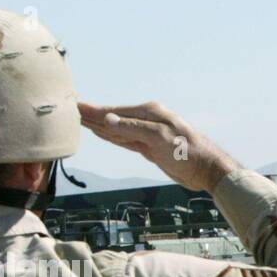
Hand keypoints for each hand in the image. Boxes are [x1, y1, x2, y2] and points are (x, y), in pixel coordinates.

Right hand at [78, 100, 239, 192]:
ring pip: (117, 129)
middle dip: (92, 115)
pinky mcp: (150, 148)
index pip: (114, 112)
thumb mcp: (159, 138)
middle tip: (69, 109)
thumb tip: (107, 119)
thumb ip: (133, 128)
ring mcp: (147, 134)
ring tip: (80, 118)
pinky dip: (111, 136)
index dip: (94, 111)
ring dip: (98, 125)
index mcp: (149, 113)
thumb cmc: (188, 152)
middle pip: (113, 118)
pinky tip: (102, 132)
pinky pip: (125, 140)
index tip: (75, 105)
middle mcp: (146, 120)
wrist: (207, 170)